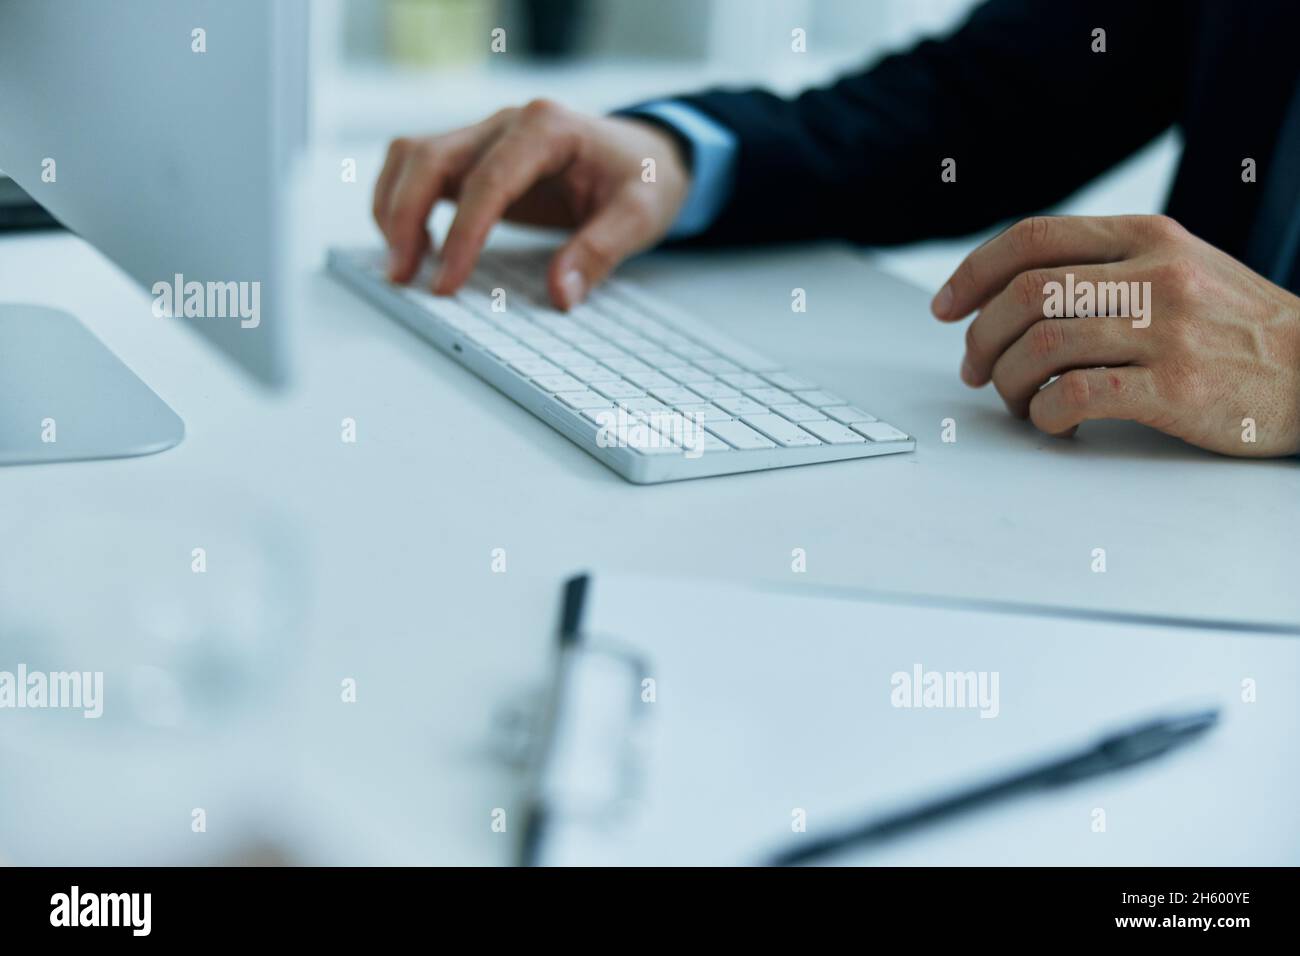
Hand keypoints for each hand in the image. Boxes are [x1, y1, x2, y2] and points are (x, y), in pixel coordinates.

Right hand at [372, 99, 690, 309]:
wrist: (647, 155)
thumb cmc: (643, 178)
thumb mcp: (641, 215)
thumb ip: (601, 252)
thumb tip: (560, 295)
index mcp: (547, 127)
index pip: (488, 179)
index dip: (461, 234)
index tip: (446, 283)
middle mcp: (507, 123)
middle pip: (429, 157)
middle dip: (405, 218)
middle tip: (403, 277)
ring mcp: (485, 135)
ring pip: (412, 157)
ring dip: (394, 209)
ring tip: (401, 267)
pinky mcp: (475, 158)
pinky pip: (420, 170)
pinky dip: (403, 205)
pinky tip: (415, 249)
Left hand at [931, 215, 1299, 456]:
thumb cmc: (1236, 326)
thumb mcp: (1180, 265)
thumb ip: (1106, 265)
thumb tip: (1011, 293)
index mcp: (1146, 236)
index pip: (1033, 238)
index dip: (973, 273)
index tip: (945, 309)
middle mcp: (1153, 274)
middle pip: (1024, 295)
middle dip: (980, 338)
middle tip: (974, 371)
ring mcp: (1166, 330)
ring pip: (1040, 347)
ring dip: (1006, 383)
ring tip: (1016, 403)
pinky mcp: (1176, 388)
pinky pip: (1075, 396)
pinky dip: (1045, 415)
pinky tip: (1053, 423)